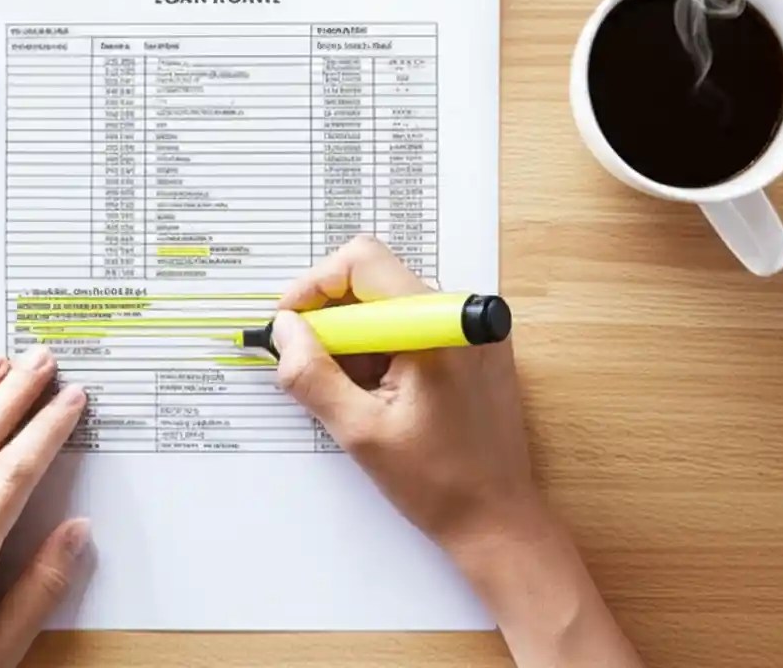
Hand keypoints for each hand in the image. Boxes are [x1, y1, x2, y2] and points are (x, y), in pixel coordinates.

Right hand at [273, 236, 641, 667]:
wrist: (498, 521)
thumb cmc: (441, 484)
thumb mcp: (359, 431)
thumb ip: (312, 374)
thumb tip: (284, 330)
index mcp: (438, 326)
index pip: (363, 262)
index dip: (314, 286)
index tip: (290, 325)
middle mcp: (463, 315)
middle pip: (374, 283)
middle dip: (335, 325)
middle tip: (316, 373)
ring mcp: (472, 331)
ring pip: (389, 308)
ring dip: (358, 344)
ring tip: (359, 399)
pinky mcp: (474, 348)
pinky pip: (412, 328)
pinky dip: (383, 354)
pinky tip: (383, 399)